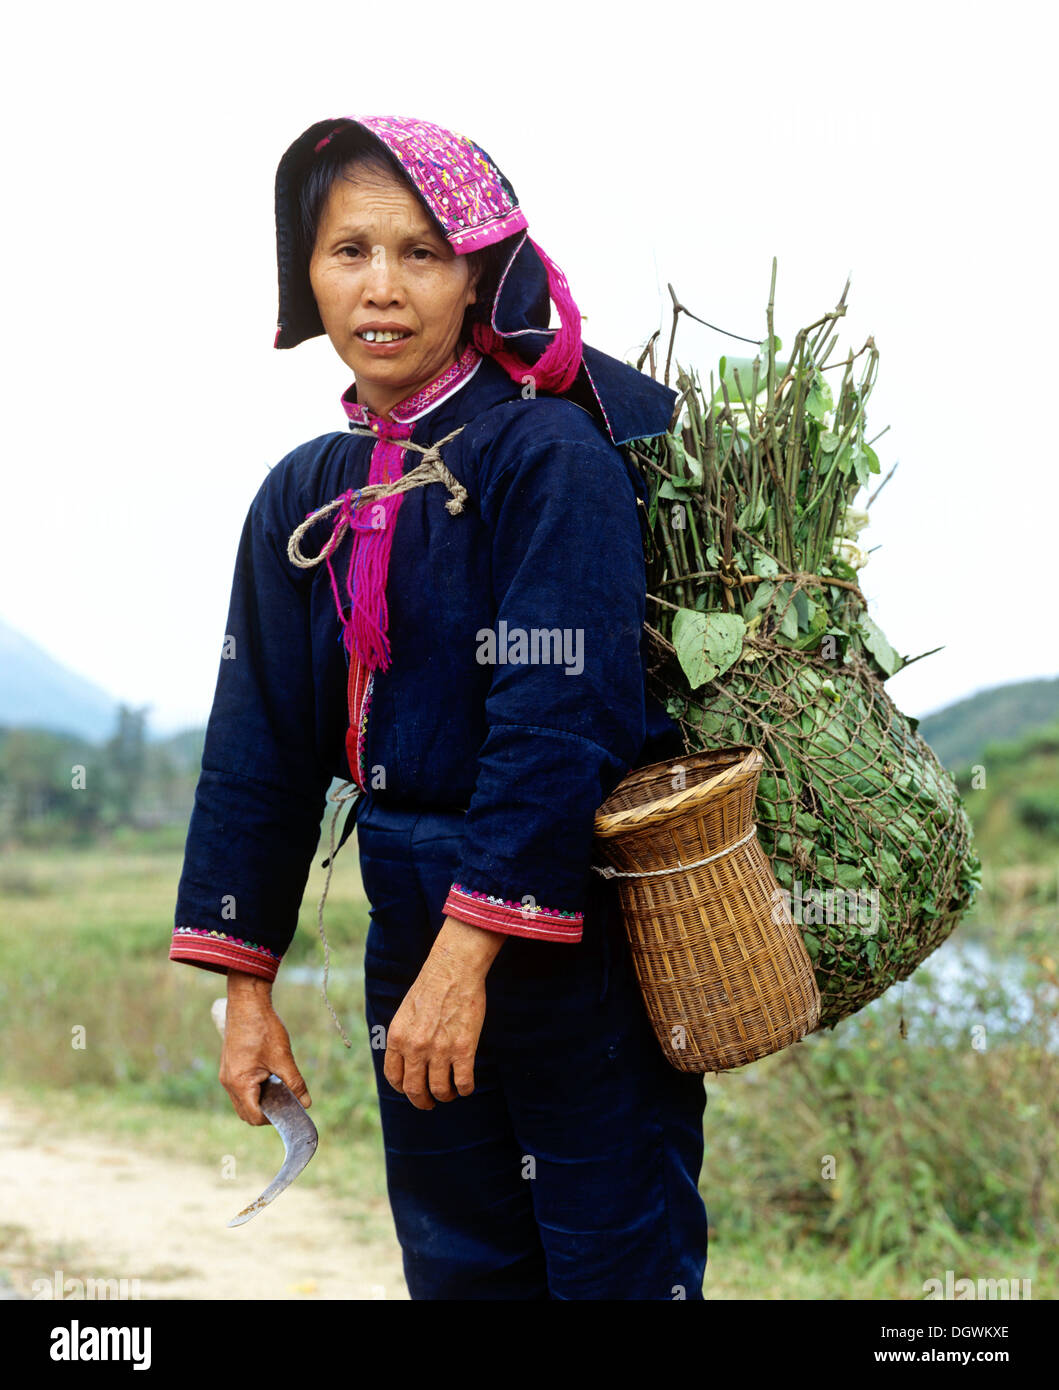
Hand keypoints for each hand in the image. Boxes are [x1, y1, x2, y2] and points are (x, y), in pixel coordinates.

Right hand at [220, 971, 310, 1124]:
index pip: (255, 1116)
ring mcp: (226, 1075)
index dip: (274, 1118)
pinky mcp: (229, 1066)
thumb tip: (306, 1103)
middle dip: (267, 1112)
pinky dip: (254, 1090)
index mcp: (240, 1083)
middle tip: (286, 1100)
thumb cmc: (264, 1028)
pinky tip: (269, 1076)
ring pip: (243, 1101)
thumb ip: (295, 1083)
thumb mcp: (283, 1058)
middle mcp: (229, 1083)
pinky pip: (240, 1088)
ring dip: (260, 1100)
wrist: (247, 1003)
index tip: (290, 1110)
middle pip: (246, 1113)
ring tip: (279, 1087)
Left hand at [384, 915, 504, 1109]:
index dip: (402, 1089)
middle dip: (422, 1102)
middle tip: (430, 1103)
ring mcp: (439, 1050)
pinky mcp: (463, 1049)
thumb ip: (404, 1038)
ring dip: (445, 1096)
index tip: (412, 1090)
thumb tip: (406, 1060)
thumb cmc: (431, 987)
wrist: (453, 970)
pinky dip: (465, 1089)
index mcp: (397, 1038)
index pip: (394, 1077)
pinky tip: (466, 1085)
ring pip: (439, 1090)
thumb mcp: (405, 1013)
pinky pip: (463, 1082)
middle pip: (414, 1090)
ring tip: (450, 1092)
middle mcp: (415, 1048)